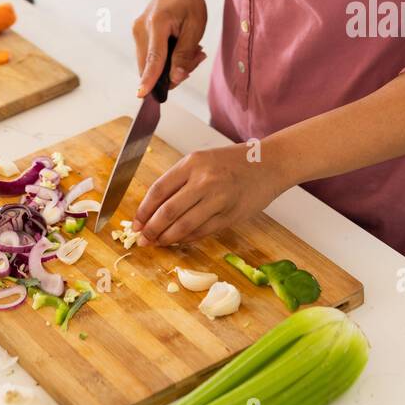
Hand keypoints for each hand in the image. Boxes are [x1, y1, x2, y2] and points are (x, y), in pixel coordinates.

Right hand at [132, 0, 207, 97]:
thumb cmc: (188, 1)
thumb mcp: (195, 26)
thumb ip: (184, 53)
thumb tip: (175, 78)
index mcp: (157, 24)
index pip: (154, 58)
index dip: (149, 79)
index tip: (142, 95)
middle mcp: (141, 29)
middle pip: (151, 66)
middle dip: (173, 72)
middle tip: (196, 58)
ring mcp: (137, 31)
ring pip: (150, 63)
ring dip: (171, 65)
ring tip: (192, 50)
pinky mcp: (138, 34)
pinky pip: (150, 56)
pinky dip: (165, 58)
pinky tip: (180, 47)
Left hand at [132, 143, 288, 246]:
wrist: (268, 164)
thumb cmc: (232, 162)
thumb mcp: (202, 161)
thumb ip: (179, 181)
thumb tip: (153, 208)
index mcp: (192, 163)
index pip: (159, 190)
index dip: (143, 210)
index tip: (135, 224)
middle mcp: (204, 180)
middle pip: (168, 211)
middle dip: (151, 229)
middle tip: (142, 240)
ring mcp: (218, 200)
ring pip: (184, 226)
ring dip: (167, 238)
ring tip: (157, 244)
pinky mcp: (229, 216)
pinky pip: (202, 232)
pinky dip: (187, 239)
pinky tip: (178, 241)